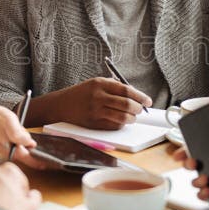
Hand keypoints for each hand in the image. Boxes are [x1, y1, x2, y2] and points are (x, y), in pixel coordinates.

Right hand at [32, 77, 151, 129]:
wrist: (61, 105)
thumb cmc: (82, 93)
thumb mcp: (96, 83)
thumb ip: (115, 86)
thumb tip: (136, 95)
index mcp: (100, 84)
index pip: (127, 90)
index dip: (140, 96)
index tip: (148, 101)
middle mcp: (98, 97)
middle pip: (127, 104)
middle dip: (138, 109)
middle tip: (141, 110)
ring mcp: (96, 112)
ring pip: (123, 117)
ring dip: (132, 118)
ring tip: (133, 116)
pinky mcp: (94, 124)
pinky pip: (114, 126)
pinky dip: (122, 124)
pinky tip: (121, 121)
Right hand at [173, 94, 208, 199]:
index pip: (200, 149)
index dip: (186, 150)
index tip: (179, 152)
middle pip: (196, 165)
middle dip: (188, 164)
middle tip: (192, 163)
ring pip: (199, 182)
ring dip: (196, 181)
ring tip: (205, 179)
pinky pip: (208, 197)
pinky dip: (203, 195)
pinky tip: (208, 191)